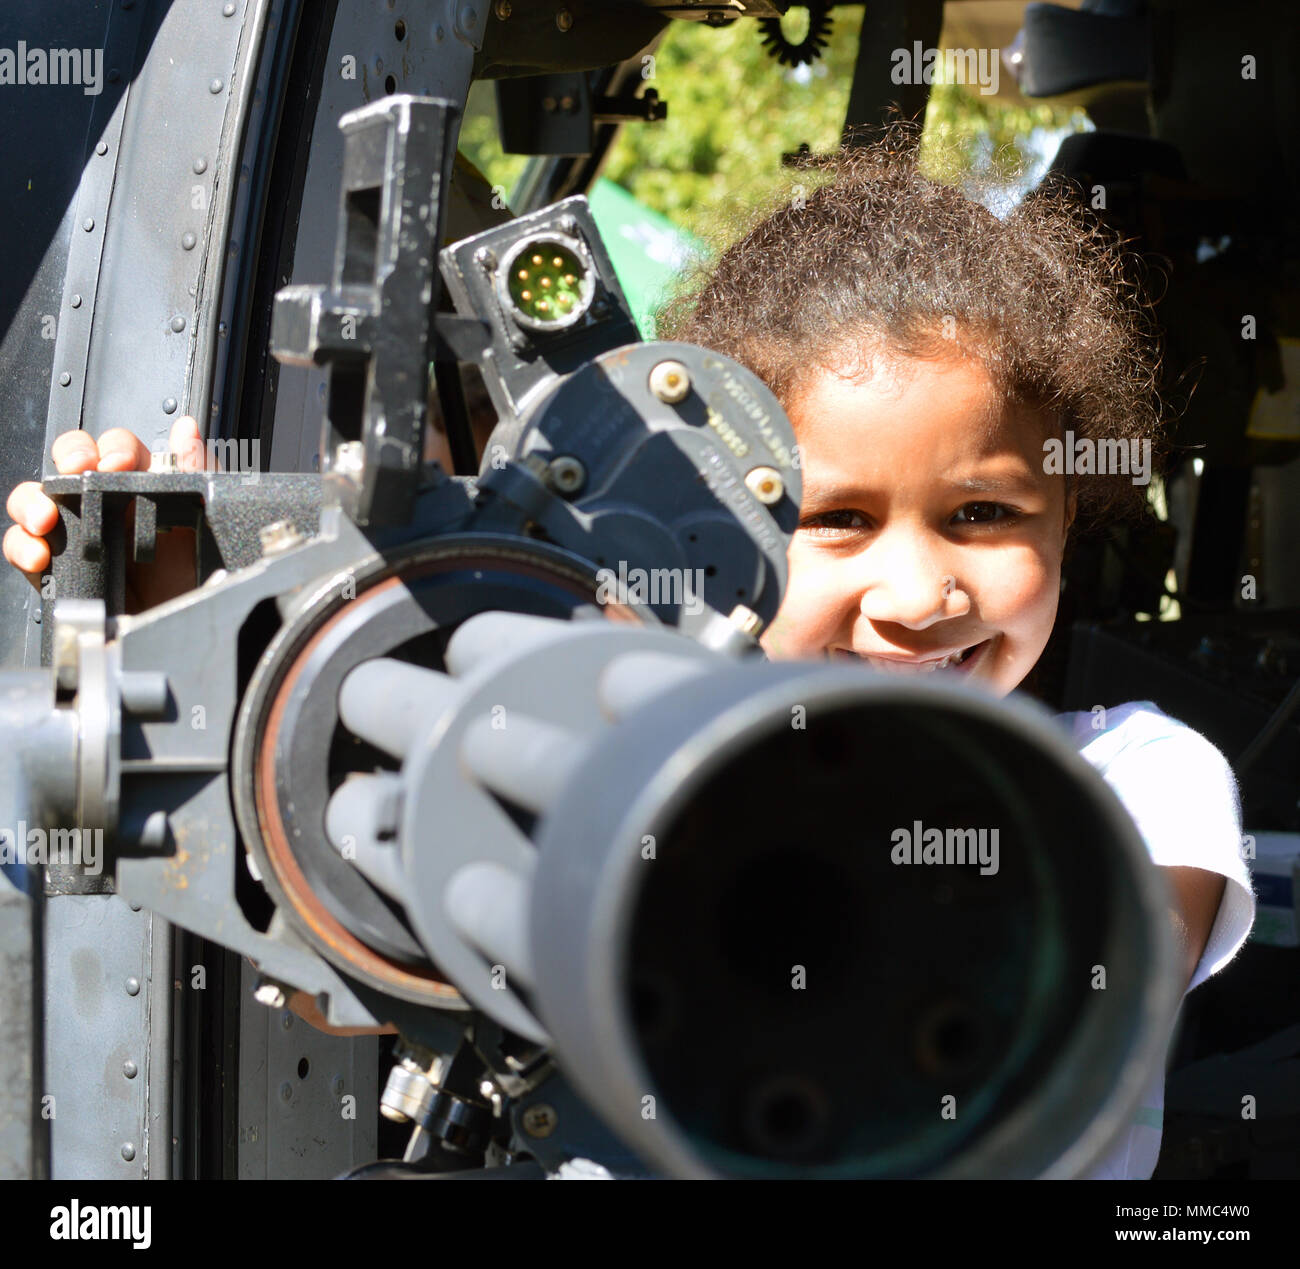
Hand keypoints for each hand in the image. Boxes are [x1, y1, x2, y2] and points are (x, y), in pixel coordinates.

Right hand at [4, 418, 205, 610]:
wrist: (181, 629)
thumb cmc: (194, 578)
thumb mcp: (204, 522)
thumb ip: (196, 473)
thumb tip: (188, 429)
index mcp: (139, 487)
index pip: (116, 448)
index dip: (113, 447)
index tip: (120, 462)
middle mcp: (103, 505)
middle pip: (68, 461)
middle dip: (68, 457)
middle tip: (77, 471)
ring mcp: (75, 535)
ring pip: (36, 499)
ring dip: (33, 500)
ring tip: (46, 517)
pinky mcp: (55, 569)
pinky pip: (22, 547)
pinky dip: (21, 545)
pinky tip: (40, 553)